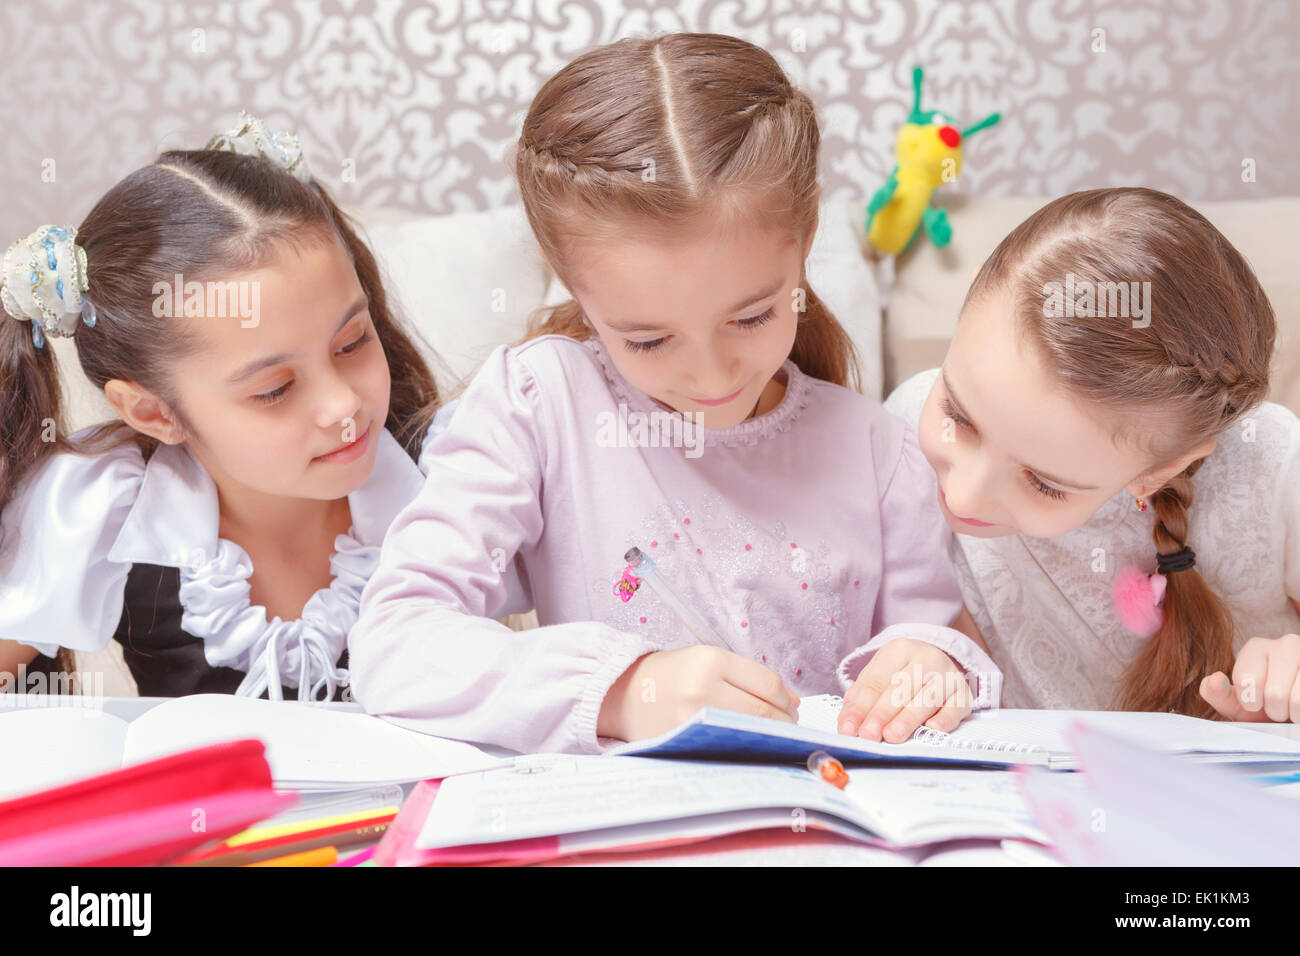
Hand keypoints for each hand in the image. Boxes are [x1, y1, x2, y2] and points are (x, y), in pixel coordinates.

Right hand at [597, 646, 799, 742]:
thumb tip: (791, 699)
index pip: (768, 684)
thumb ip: (748, 675)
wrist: (624, 692)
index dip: (787, 698)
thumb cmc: (671, 674)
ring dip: (770, 734)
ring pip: (751, 730)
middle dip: (785, 720)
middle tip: (788, 722)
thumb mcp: (706, 658)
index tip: (792, 704)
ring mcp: (694, 718)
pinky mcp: (686, 741)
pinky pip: (730, 745)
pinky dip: (746, 745)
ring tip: (771, 732)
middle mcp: (703, 688)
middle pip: (764, 711)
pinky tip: (749, 741)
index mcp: (710, 660)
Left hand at [837, 638, 973, 742]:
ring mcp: (948, 675)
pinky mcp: (964, 693)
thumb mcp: (878, 676)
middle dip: (882, 714)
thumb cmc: (901, 674)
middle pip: (901, 689)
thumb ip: (861, 698)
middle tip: (868, 735)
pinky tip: (932, 728)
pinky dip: (945, 719)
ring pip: (926, 699)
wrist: (936, 663)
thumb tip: (847, 724)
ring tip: (892, 736)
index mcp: (899, 650)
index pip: (876, 681)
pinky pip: (956, 707)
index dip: (860, 707)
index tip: (848, 728)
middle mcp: (927, 658)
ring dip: (908, 719)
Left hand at [1199, 634, 1299, 722]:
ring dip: (1295, 715)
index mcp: (1257, 647)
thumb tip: (1213, 680)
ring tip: (1294, 708)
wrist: (1293, 712)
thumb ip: (1217, 693)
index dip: (1250, 702)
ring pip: (1299, 701)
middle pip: (1275, 694)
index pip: (1247, 681)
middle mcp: (1287, 643)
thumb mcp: (1236, 703)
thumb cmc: (1264, 706)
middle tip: (1279, 708)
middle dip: (1275, 711)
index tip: (1255, 703)